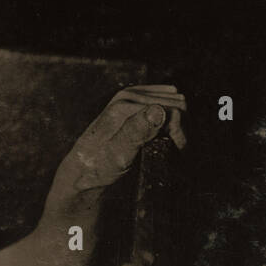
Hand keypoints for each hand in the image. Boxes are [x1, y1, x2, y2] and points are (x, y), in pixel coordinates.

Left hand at [51, 85, 186, 197]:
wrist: (84, 169)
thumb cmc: (99, 166)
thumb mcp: (118, 154)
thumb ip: (136, 131)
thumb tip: (158, 110)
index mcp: (124, 105)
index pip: (174, 110)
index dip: (181, 134)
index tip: (178, 153)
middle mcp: (127, 96)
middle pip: (178, 104)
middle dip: (182, 129)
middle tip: (174, 151)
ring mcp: (131, 97)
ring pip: (176, 103)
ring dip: (179, 124)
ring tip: (170, 145)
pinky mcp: (135, 102)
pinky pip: (166, 102)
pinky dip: (171, 118)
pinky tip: (165, 134)